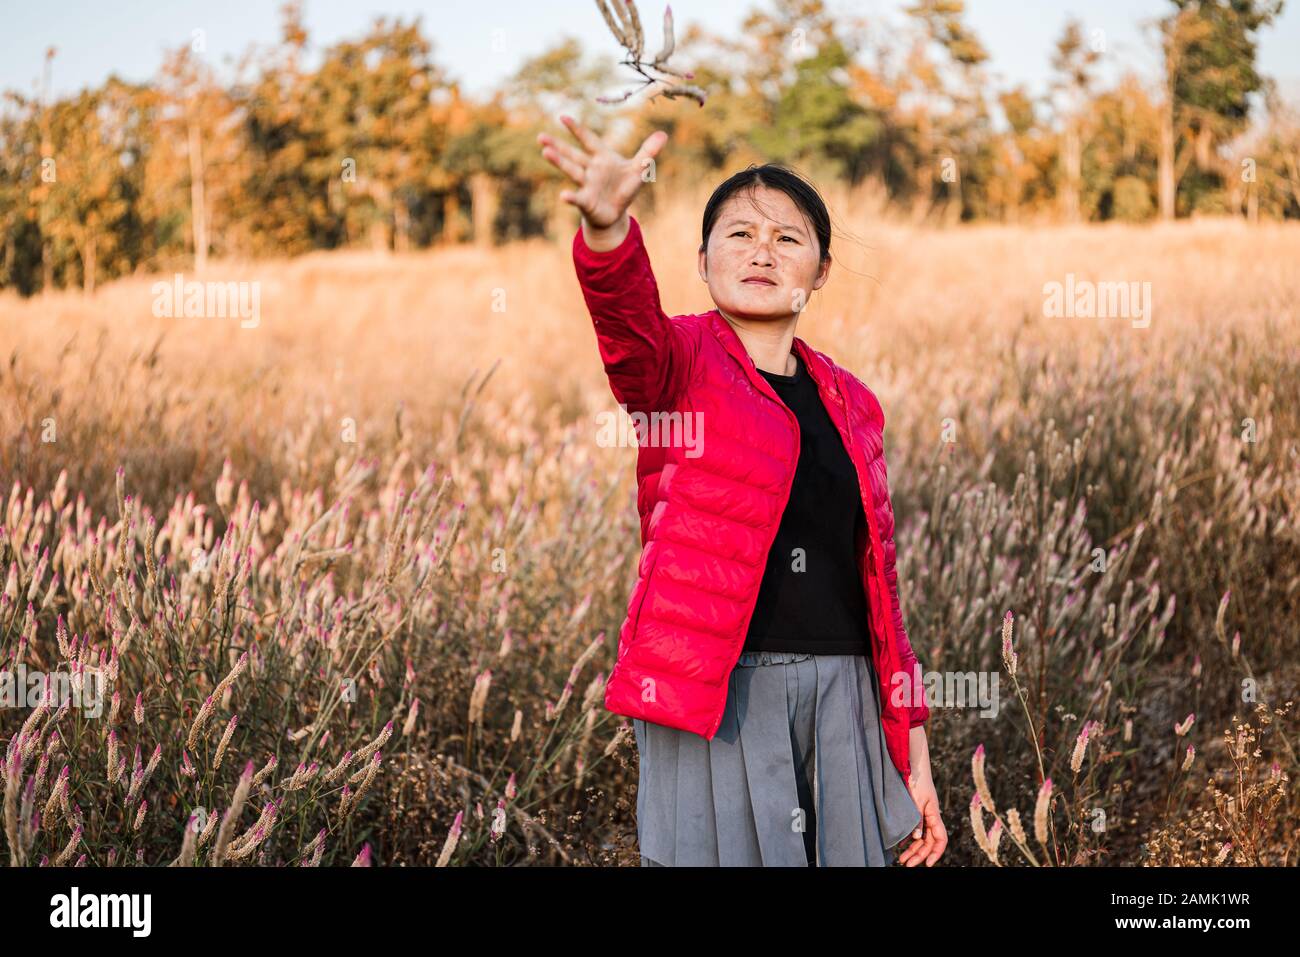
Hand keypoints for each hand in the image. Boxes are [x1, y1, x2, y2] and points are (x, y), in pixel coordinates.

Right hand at [537, 114, 667, 230]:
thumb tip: (663, 134)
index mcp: (602, 158)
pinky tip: (563, 196)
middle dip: (558, 146)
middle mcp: (590, 169)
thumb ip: (648, 152)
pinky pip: (578, 198)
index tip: (563, 117)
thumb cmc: (624, 188)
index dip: (577, 130)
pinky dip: (571, 197)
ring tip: (545, 153)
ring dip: (559, 162)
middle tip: (541, 137)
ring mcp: (587, 185)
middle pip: (572, 155)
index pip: (588, 140)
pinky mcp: (587, 202)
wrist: (615, 213)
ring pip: (572, 171)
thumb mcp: (639, 170)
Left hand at [897, 768, 946, 866]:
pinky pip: (914, 831)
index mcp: (934, 815)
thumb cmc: (916, 780)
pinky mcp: (914, 813)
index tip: (928, 863)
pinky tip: (901, 846)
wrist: (911, 765)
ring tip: (901, 859)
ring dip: (912, 850)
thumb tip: (916, 838)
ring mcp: (922, 816)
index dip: (936, 853)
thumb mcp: (916, 800)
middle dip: (919, 855)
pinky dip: (908, 840)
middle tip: (907, 864)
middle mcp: (930, 818)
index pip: (940, 839)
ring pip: (920, 839)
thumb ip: (917, 819)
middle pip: (928, 842)